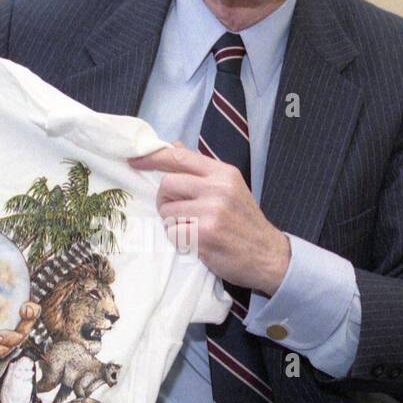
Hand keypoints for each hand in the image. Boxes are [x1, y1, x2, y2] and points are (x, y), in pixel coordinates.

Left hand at [128, 140, 291, 295]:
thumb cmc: (244, 222)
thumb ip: (201, 170)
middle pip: (167, 184)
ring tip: (194, 229)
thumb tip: (174, 146)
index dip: (152, 158)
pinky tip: (197, 242)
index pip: (179, 157)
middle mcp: (218, 188)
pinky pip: (173, 232)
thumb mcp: (230, 188)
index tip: (134, 161)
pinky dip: (179, 239)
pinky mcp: (205, 234)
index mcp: (223, 173)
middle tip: (179, 212)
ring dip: (173, 223)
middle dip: (165, 200)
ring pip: (167, 211)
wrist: (268, 256)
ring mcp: (211, 211)